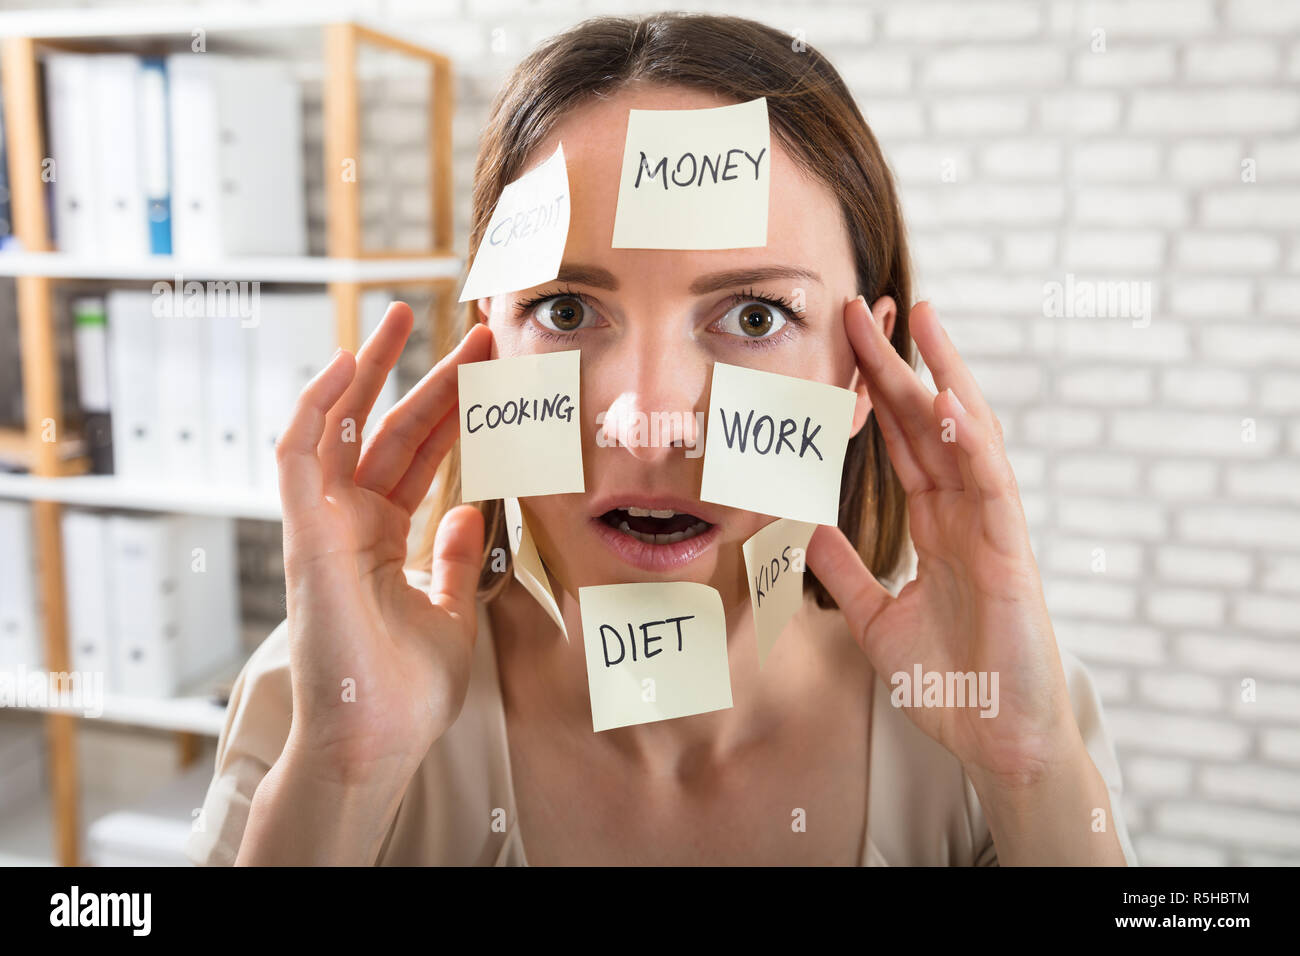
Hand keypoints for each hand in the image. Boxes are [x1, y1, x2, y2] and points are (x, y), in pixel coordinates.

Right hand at [275, 303, 491, 788]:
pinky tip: (346, 364)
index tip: (486, 368)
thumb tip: (468, 509)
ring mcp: (323, 526)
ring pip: (341, 428)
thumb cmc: (407, 689)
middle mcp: (349, 523)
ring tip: (401, 317)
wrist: (378, 739)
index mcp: (381, 537)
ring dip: (369, 371)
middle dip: (427, 377)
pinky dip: (316, 408)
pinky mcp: (305, 535)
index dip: (451, 409)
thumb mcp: (450, 608)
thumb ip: (452, 557)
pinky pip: (299, 456)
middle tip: (469, 329)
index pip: (418, 455)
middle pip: (389, 430)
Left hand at [807, 298, 1081, 791]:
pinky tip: (948, 398)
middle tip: (867, 306)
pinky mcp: (1011, 552)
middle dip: (897, 365)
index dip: (876, 393)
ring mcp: (991, 528)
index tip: (848, 346)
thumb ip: (844, 569)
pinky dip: (971, 439)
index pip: (902, 444)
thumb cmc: (949, 681)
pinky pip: (991, 484)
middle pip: (927, 425)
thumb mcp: (874, 617)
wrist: (992, 738)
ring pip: (965, 436)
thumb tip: (802, 527)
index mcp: (936, 527)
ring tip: (918, 319)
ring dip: (940, 375)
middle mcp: (964, 515)